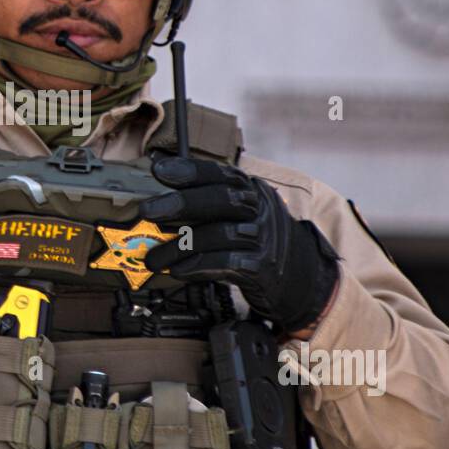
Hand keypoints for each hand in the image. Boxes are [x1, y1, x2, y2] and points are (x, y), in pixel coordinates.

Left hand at [140, 155, 340, 332]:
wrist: (301, 278)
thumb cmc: (258, 242)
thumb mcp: (240, 216)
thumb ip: (207, 207)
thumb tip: (159, 204)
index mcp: (252, 191)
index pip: (221, 174)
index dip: (190, 170)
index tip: (160, 170)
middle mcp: (261, 209)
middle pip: (221, 199)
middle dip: (181, 203)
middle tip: (148, 210)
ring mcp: (265, 237)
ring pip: (219, 234)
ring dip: (179, 247)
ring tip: (154, 258)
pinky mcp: (264, 266)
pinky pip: (226, 263)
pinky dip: (198, 266)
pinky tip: (179, 271)